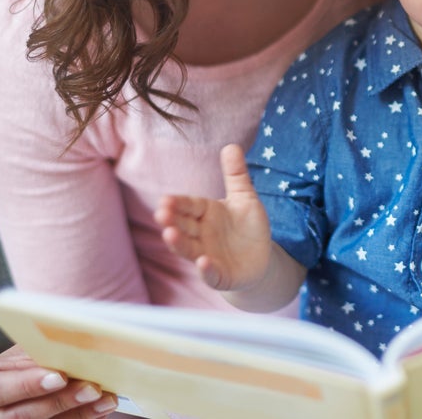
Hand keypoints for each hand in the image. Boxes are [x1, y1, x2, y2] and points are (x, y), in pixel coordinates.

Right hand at [0, 344, 117, 417]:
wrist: (19, 382)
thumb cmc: (20, 364)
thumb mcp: (20, 353)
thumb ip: (37, 350)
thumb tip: (71, 341)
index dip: (26, 385)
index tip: (59, 376)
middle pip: (20, 415)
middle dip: (59, 401)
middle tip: (91, 387)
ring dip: (78, 413)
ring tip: (105, 398)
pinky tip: (101, 408)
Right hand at [155, 143, 274, 290]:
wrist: (261, 259)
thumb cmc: (248, 226)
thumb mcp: (245, 197)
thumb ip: (236, 175)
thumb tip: (231, 145)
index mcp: (206, 213)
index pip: (189, 206)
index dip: (178, 204)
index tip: (166, 199)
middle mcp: (201, 234)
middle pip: (183, 226)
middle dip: (171, 220)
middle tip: (160, 214)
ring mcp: (207, 255)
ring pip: (189, 249)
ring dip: (178, 243)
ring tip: (169, 234)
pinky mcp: (220, 276)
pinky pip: (210, 273)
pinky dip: (205, 269)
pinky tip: (202, 262)